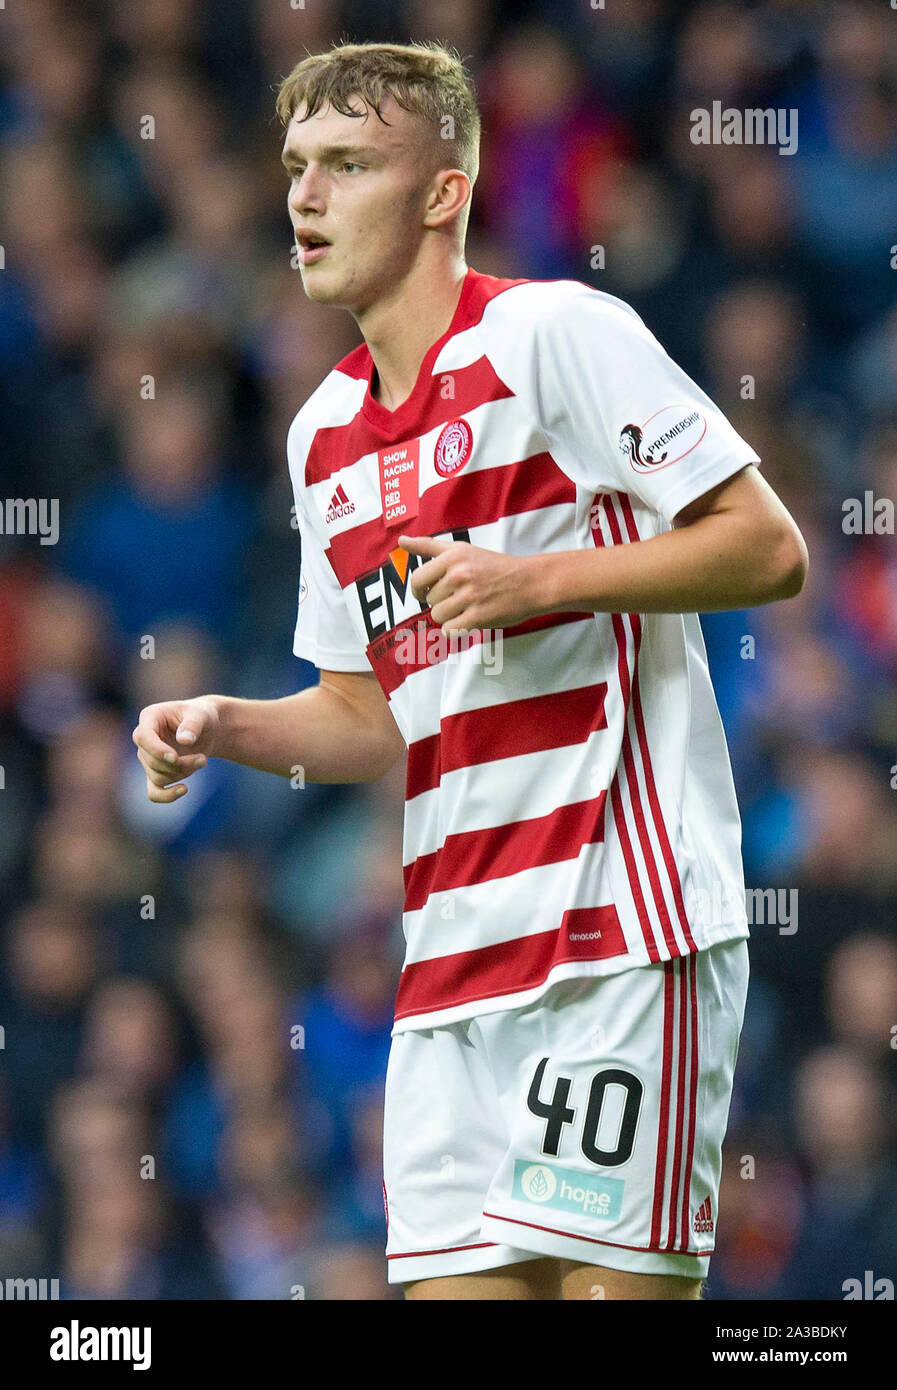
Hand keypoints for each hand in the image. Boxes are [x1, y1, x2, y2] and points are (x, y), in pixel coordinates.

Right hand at [132, 696, 221, 802]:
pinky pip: (154, 793)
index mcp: (149, 717)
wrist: (207, 729)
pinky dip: (167, 796)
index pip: (143, 737)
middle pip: (152, 761)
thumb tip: (184, 740)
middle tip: (203, 759)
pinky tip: (184, 789)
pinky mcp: (155, 773)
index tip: (175, 757)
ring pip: (158, 777)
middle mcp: (143, 738)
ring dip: (183, 773)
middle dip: (180, 764)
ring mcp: (147, 758)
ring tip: (203, 760)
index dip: (156, 750)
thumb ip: (193, 725)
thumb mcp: (202, 715)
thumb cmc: (202, 716)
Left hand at [398, 535, 541, 631]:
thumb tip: (401, 541)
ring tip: (467, 607)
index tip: (428, 591)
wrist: (529, 582)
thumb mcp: (462, 549)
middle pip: (428, 600)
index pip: (417, 579)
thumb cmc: (494, 566)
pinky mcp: (477, 617)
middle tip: (461, 596)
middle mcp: (459, 574)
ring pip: (437, 616)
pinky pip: (449, 630)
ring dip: (449, 616)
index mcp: (452, 557)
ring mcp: (468, 596)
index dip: (419, 590)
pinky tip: (470, 619)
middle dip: (440, 601)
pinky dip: (456, 629)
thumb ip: (429, 546)